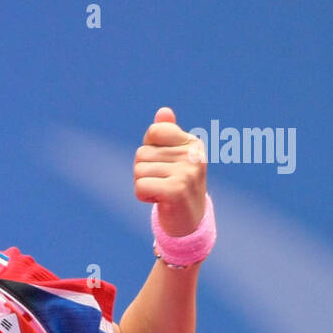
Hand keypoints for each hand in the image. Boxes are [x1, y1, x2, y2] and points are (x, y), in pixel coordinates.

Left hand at [133, 107, 206, 236]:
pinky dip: (143, 196)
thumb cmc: (176, 185)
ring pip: (138, 171)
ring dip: (144, 184)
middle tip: (162, 183)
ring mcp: (187, 172)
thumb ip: (166, 134)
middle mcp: (193, 155)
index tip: (163, 164)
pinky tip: (159, 201)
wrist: (189, 222)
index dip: (149, 150)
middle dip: (144, 171)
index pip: (154, 132)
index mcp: (192, 143)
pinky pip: (140, 186)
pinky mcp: (177, 189)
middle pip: (141, 154)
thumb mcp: (172, 157)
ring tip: (162, 192)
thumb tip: (163, 111)